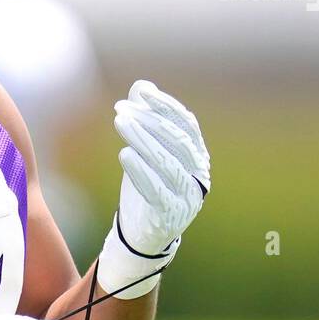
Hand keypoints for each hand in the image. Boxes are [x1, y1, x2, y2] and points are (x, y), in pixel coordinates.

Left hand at [98, 79, 211, 297]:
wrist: (144, 234)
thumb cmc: (146, 186)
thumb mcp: (145, 151)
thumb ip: (145, 120)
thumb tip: (141, 85)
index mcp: (197, 156)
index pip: (186, 124)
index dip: (165, 105)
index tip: (141, 92)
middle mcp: (198, 175)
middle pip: (177, 141)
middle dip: (149, 120)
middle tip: (122, 108)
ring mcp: (187, 196)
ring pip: (167, 163)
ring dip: (143, 140)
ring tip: (120, 122)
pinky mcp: (169, 215)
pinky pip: (156, 190)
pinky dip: (140, 171)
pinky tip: (124, 154)